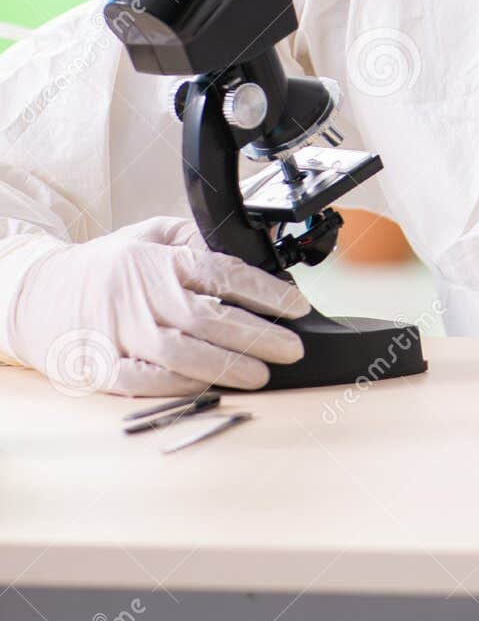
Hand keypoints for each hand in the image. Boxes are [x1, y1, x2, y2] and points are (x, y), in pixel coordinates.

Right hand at [7, 215, 309, 395]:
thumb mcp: (150, 235)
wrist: (40, 295)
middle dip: (259, 335)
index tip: (297, 305)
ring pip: (182, 353)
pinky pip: (147, 381)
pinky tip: (210, 385)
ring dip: (228, 366)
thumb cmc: (107, 266)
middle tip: (292, 347)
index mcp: (156, 260)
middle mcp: (139, 295)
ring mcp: (120, 333)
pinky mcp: (103, 367)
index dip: (265, 292)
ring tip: (263, 374)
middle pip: (209, 318)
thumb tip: (250, 252)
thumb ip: (195, 240)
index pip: (221, 274)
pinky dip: (181, 384)